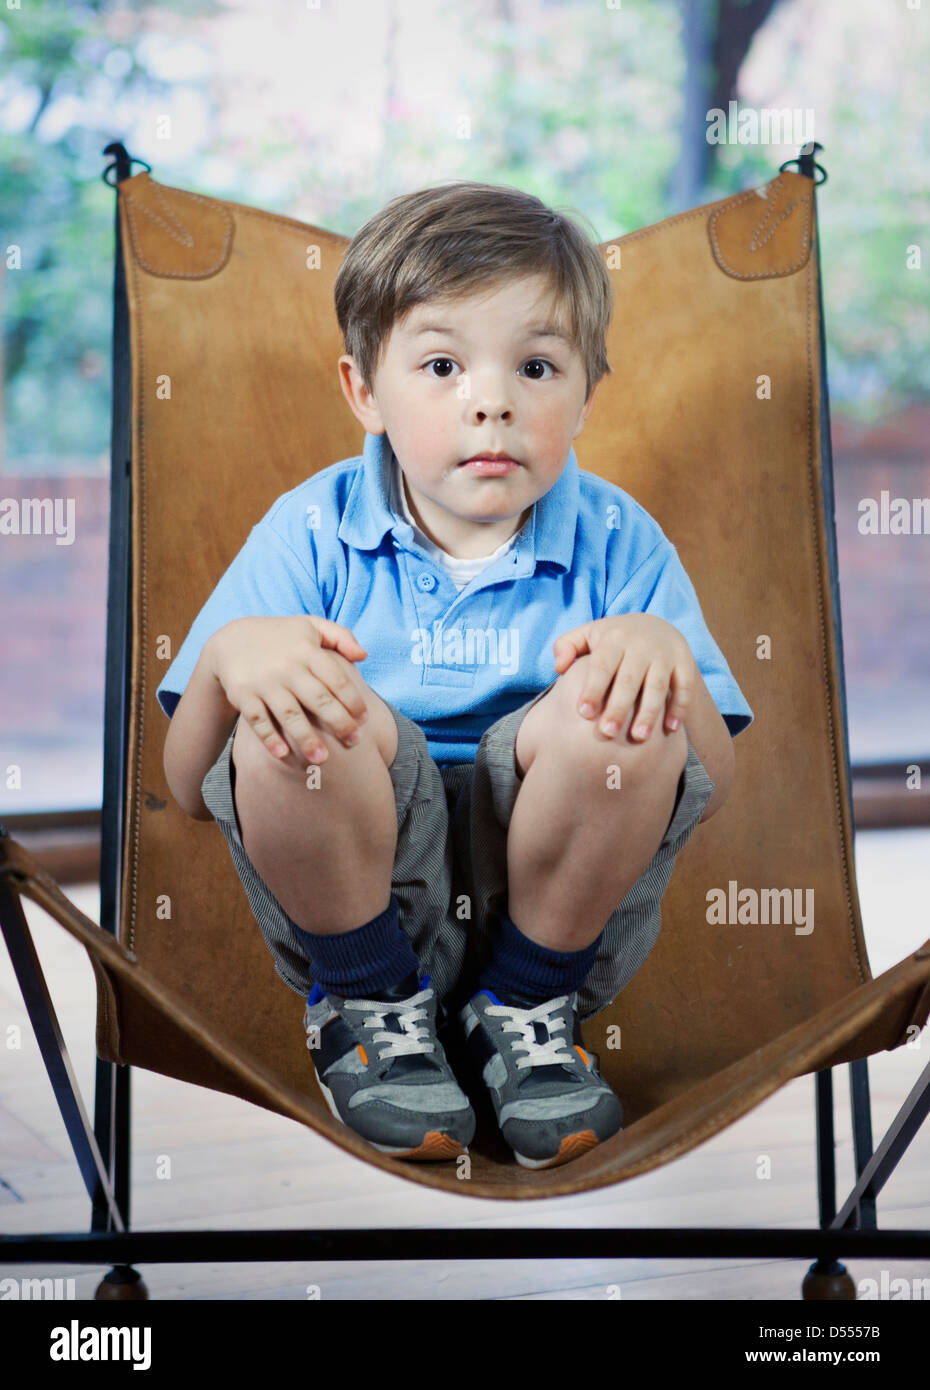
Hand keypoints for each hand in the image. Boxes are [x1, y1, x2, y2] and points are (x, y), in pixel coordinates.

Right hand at [206, 615, 369, 762]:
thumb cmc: (282, 637)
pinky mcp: (243, 695)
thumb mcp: (311, 626)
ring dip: (306, 738)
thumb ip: (341, 636)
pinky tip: (283, 754)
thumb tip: (364, 656)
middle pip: (318, 699)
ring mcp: (264, 682)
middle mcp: (287, 667)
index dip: (353, 701)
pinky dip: (269, 737)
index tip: (364, 720)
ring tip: (322, 760)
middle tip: (354, 742)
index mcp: (307, 650)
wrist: (232, 641)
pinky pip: (258, 720)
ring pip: (289, 714)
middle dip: (339, 723)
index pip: (336, 679)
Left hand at [552, 614, 695, 741]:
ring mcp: (665, 654)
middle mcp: (641, 645)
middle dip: (619, 707)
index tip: (584, 713)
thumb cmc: (612, 641)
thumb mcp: (587, 635)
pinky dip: (680, 708)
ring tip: (638, 738)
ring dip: (649, 712)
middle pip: (629, 679)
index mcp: (614, 639)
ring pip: (658, 685)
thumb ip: (566, 647)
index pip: (602, 666)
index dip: (593, 689)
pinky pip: (684, 687)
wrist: (657, 626)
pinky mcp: (685, 663)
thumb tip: (559, 668)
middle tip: (608, 733)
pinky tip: (670, 729)